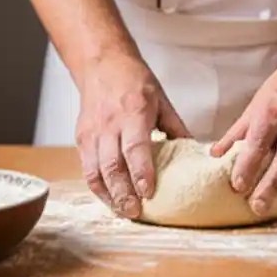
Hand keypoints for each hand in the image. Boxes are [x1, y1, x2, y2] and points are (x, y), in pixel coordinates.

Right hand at [76, 53, 189, 218]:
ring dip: (108, 195)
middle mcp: (109, 124)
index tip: (149, 192)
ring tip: (123, 211)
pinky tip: (110, 199)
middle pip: (112, 166)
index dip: (141, 172)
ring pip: (95, 171)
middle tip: (135, 212)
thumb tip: (194, 154)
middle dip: (122, 192)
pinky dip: (98, 187)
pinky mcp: (82, 138)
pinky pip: (87, 168)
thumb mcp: (161, 100)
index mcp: (132, 112)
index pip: (135, 148)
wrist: (102, 63)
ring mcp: (92, 132)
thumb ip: (176, 128)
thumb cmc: (134, 80)